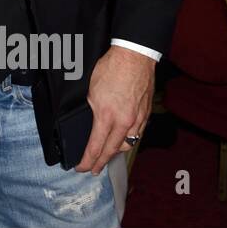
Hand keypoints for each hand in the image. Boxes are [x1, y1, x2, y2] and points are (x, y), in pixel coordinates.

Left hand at [76, 45, 154, 174]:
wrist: (134, 57)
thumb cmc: (111, 69)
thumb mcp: (91, 91)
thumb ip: (93, 110)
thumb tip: (93, 123)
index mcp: (107, 116)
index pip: (96, 146)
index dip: (87, 160)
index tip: (81, 167)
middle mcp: (124, 121)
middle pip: (112, 150)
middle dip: (100, 162)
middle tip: (93, 170)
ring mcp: (137, 119)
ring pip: (126, 145)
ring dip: (115, 153)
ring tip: (106, 157)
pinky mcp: (145, 114)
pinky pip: (137, 134)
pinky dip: (128, 141)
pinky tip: (123, 142)